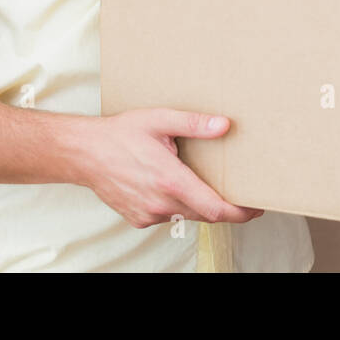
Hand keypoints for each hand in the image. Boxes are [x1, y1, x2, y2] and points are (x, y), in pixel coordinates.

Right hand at [78, 108, 264, 227]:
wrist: (83, 153)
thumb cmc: (120, 134)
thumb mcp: (159, 120)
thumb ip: (194, 124)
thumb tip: (224, 125)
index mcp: (170, 180)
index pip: (215, 209)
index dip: (240, 212)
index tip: (256, 207)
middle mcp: (161, 203)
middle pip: (206, 214)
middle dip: (226, 207)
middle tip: (240, 192)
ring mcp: (149, 214)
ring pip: (187, 215)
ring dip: (200, 203)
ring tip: (204, 182)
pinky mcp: (139, 219)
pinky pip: (169, 216)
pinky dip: (178, 204)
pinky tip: (172, 184)